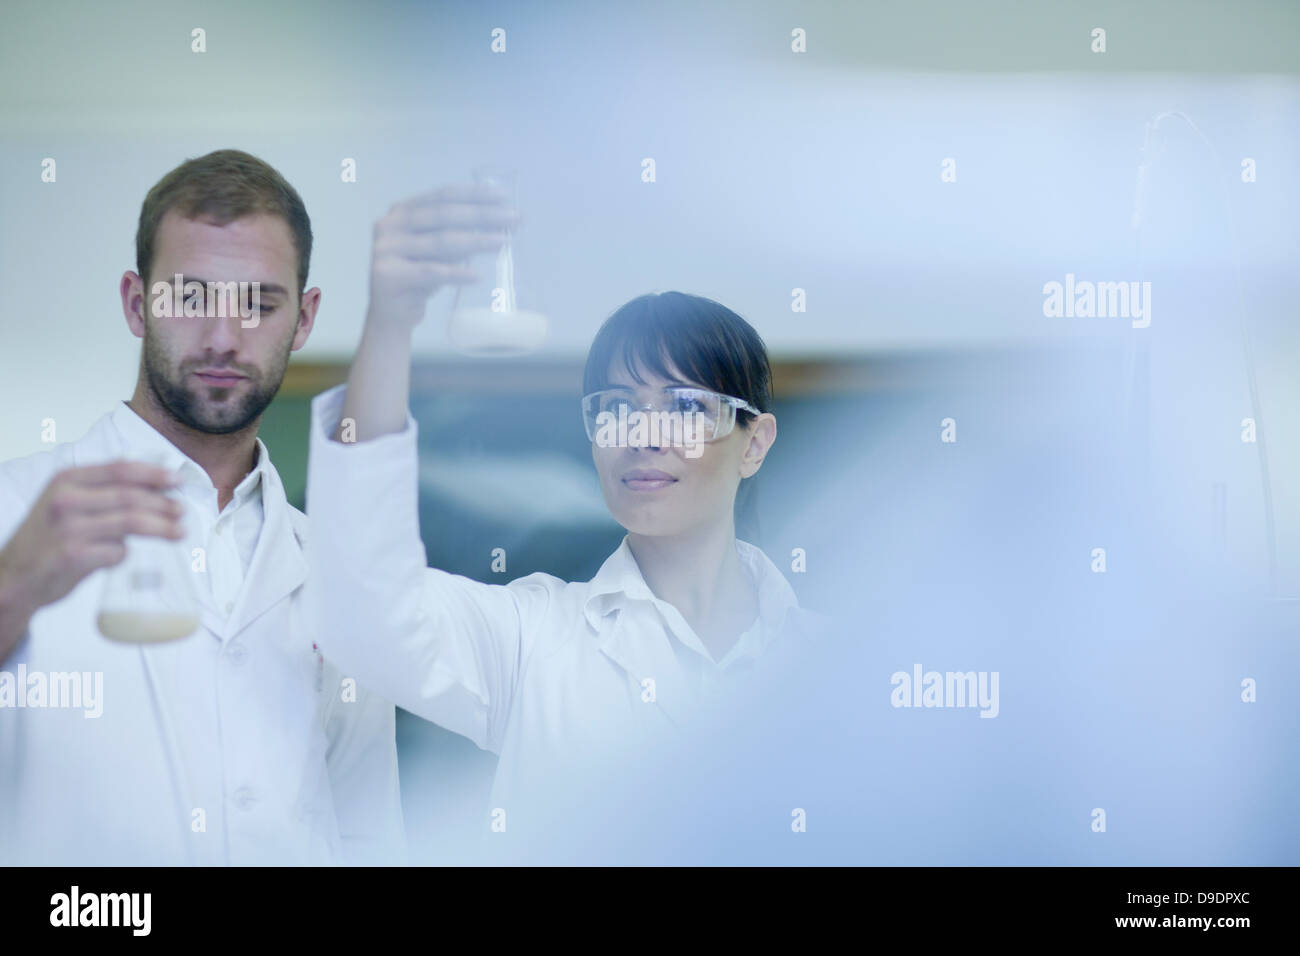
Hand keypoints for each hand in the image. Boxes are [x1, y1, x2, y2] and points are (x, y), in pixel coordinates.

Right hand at [0, 461, 185, 627]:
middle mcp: (66, 499)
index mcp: (66, 479)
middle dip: (163, 504)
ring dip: (161, 528)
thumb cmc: (48, 538)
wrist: (14, 576)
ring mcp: (69, 528)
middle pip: (131, 496)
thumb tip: (157, 490)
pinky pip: (117, 552)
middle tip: (182, 511)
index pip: (120, 469)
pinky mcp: (73, 555)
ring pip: (131, 522)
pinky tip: (119, 557)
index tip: (177, 480)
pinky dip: (125, 555)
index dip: (154, 474)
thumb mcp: (66, 502)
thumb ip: (102, 493)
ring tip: (179, 532)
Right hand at [367, 183, 518, 327]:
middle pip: (444, 215)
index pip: (443, 196)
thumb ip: (455, 234)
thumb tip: (500, 222)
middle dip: (483, 215)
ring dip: (476, 241)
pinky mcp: (388, 276)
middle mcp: (390, 225)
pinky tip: (477, 275)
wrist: (391, 316)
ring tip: (503, 242)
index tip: (505, 196)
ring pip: (440, 242)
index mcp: (401, 211)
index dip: (475, 194)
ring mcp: (385, 250)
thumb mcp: (436, 251)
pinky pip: (431, 272)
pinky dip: (456, 273)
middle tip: (515, 219)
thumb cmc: (418, 279)